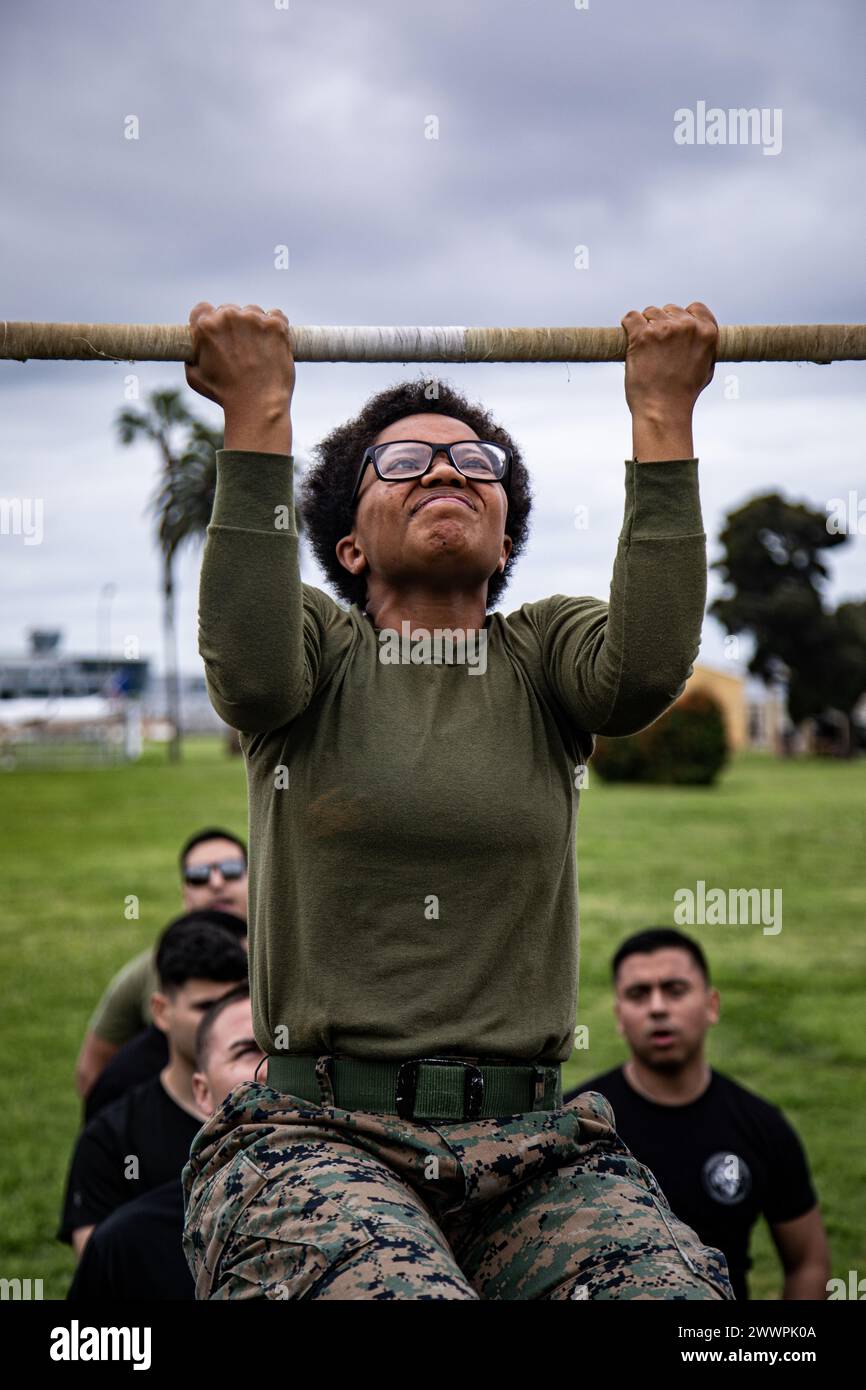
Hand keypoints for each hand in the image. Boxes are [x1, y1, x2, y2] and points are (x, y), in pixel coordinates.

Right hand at [186, 302, 294, 453]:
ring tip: (257, 349)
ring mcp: (254, 319)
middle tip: (239, 348)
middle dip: (232, 326)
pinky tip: (272, 343)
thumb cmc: (224, 395)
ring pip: (252, 312)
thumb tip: (195, 347)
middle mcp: (228, 317)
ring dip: (254, 325)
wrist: (258, 405)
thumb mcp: (194, 377)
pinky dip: (275, 327)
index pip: (203, 309)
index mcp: (205, 326)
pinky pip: (275, 315)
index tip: (216, 333)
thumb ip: (192, 355)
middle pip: (228, 310)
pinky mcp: (276, 326)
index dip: (208, 322)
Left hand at [621, 301, 717, 418]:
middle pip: (670, 310)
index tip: (675, 330)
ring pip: (650, 312)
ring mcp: (664, 329)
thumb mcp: (706, 368)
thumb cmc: (684, 395)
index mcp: (707, 332)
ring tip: (645, 349)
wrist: (663, 411)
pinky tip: (629, 337)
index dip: (683, 318)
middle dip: (662, 324)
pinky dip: (628, 325)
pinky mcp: (642, 335)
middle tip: (657, 348)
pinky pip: (631, 317)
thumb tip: (698, 334)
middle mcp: (687, 326)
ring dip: (645, 326)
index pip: (695, 307)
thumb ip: (704, 347)